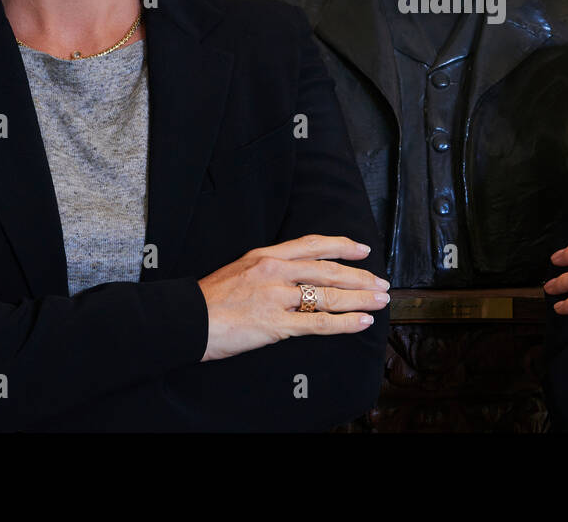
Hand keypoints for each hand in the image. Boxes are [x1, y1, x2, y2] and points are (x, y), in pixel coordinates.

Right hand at [197, 234, 387, 361]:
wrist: (186, 320)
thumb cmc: (211, 300)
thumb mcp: (241, 270)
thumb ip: (269, 270)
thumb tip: (296, 276)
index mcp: (267, 255)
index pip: (313, 244)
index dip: (341, 246)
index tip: (362, 250)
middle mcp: (275, 271)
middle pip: (328, 270)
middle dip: (360, 277)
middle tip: (382, 283)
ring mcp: (276, 297)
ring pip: (329, 295)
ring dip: (360, 299)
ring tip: (380, 301)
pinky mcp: (276, 323)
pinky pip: (319, 323)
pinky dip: (344, 323)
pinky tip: (361, 322)